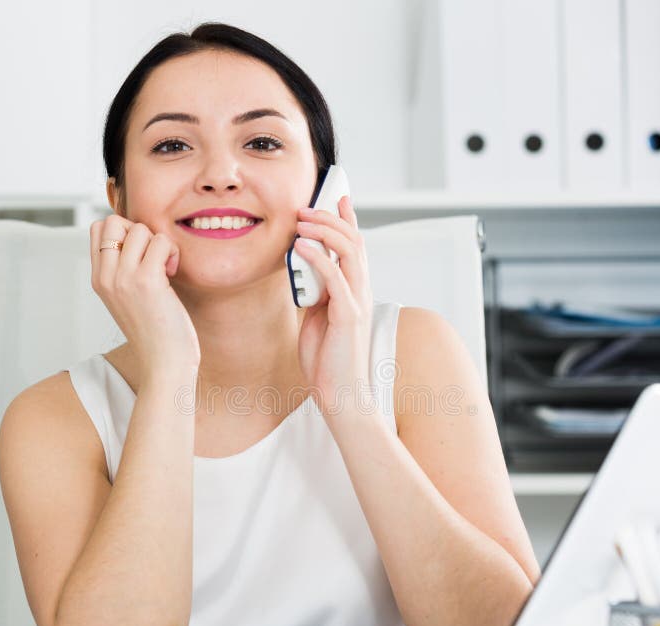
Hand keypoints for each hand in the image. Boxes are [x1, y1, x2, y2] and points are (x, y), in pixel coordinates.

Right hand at [89, 215, 200, 376]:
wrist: (163, 364)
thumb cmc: (155, 334)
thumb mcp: (129, 300)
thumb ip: (125, 273)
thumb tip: (139, 240)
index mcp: (99, 280)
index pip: (97, 229)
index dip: (124, 232)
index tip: (141, 256)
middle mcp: (107, 277)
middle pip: (114, 221)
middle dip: (139, 231)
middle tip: (153, 258)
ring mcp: (125, 278)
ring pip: (139, 228)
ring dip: (160, 243)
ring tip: (166, 268)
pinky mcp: (148, 282)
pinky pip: (161, 242)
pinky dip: (172, 252)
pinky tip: (173, 273)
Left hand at [295, 196, 374, 415]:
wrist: (340, 394)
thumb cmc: (327, 359)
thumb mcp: (316, 317)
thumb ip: (313, 292)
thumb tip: (299, 268)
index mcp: (354, 290)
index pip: (354, 246)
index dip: (347, 219)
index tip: (336, 196)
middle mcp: (361, 291)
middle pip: (354, 240)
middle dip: (330, 217)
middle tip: (306, 206)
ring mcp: (357, 302)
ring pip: (349, 252)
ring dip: (324, 231)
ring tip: (302, 220)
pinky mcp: (349, 315)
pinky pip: (335, 278)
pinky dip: (318, 258)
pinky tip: (299, 246)